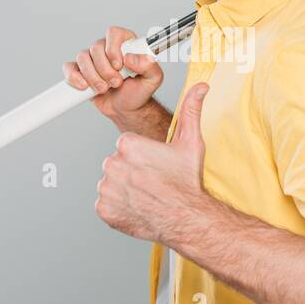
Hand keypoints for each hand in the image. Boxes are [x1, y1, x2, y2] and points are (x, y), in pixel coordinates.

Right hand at [62, 26, 164, 131]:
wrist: (126, 109)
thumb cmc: (139, 92)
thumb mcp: (153, 79)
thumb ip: (149, 65)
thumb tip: (130, 57)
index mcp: (125, 44)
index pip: (113, 33)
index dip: (113, 48)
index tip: (119, 65)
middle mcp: (107, 48)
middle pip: (96, 47)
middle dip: (105, 69)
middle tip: (116, 83)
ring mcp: (92, 59)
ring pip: (82, 57)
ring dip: (93, 76)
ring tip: (104, 88)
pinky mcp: (80, 71)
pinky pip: (69, 68)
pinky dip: (74, 78)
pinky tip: (84, 86)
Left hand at [95, 83, 212, 243]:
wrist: (187, 217)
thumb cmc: (188, 181)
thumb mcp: (191, 142)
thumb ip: (190, 111)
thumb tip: (200, 86)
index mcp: (128, 145)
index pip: (127, 147)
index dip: (143, 158)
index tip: (156, 167)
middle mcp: (112, 164)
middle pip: (117, 164)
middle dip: (131, 173)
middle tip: (152, 182)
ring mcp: (107, 188)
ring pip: (111, 184)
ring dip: (124, 190)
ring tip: (146, 195)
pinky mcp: (104, 209)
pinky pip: (106, 204)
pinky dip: (118, 207)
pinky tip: (137, 207)